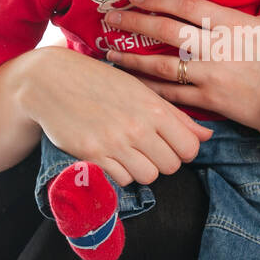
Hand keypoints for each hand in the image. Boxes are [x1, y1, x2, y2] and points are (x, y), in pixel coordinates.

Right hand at [17, 45, 213, 186]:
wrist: (51, 80)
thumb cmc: (101, 82)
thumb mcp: (141, 91)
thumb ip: (175, 116)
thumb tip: (207, 136)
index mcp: (154, 108)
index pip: (190, 147)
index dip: (184, 150)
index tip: (170, 144)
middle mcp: (138, 127)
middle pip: (172, 166)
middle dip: (163, 161)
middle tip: (148, 148)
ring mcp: (115, 143)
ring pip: (149, 177)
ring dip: (142, 169)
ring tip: (129, 152)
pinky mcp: (92, 155)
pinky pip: (122, 180)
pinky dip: (120, 173)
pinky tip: (111, 155)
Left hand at [100, 0, 259, 141]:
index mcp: (232, 24)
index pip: (187, 6)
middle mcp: (217, 48)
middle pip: (167, 31)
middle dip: (135, 22)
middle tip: (110, 16)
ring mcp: (210, 75)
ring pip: (161, 65)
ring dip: (132, 58)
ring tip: (109, 51)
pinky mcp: (208, 100)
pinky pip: (171, 94)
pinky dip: (148, 88)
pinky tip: (130, 82)